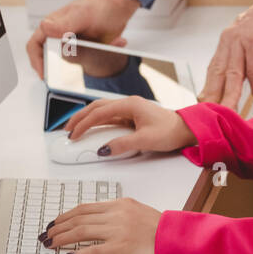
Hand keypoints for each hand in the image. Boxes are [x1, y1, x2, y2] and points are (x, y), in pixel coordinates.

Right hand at [26, 0, 138, 78]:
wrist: (120, 5)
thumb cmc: (100, 5)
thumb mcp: (82, 14)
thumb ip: (64, 24)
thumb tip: (45, 28)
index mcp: (53, 25)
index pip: (35, 45)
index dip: (36, 60)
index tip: (44, 73)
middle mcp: (60, 35)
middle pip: (48, 57)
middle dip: (55, 68)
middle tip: (64, 77)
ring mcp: (73, 43)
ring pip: (66, 62)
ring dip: (78, 65)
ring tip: (87, 65)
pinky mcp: (85, 49)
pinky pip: (84, 61)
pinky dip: (94, 61)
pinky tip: (107, 51)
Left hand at [40, 197, 161, 253]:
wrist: (174, 237)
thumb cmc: (157, 227)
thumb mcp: (136, 211)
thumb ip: (116, 213)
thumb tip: (94, 221)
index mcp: (119, 204)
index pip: (85, 208)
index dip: (66, 215)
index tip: (55, 222)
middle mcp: (117, 214)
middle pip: (80, 218)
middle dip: (59, 227)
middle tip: (46, 235)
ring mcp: (119, 229)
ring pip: (83, 231)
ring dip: (63, 238)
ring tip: (51, 244)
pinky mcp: (122, 246)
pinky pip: (96, 249)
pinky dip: (80, 253)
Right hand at [63, 96, 195, 154]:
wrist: (185, 129)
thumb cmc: (170, 131)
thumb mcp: (146, 140)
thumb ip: (123, 144)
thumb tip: (103, 149)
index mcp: (130, 105)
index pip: (100, 112)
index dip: (84, 123)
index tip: (73, 135)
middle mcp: (128, 104)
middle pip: (97, 107)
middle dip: (80, 117)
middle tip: (67, 130)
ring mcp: (130, 109)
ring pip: (102, 110)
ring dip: (87, 118)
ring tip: (75, 129)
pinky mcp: (132, 116)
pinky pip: (110, 116)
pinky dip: (98, 122)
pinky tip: (92, 129)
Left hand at [200, 0, 252, 109]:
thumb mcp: (252, 34)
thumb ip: (243, 52)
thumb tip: (238, 73)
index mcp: (228, 39)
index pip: (214, 67)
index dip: (208, 87)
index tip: (205, 103)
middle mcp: (231, 40)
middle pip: (218, 74)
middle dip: (213, 96)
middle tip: (209, 115)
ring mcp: (243, 42)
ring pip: (233, 76)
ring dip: (231, 98)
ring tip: (231, 115)